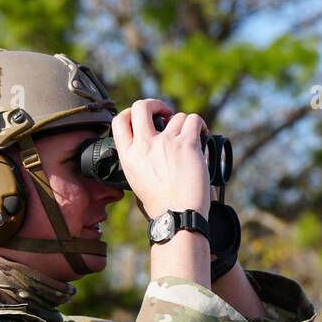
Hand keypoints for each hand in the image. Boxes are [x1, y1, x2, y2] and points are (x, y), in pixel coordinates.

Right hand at [110, 99, 210, 221]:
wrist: (178, 215)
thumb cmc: (160, 204)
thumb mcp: (137, 180)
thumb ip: (138, 159)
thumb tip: (148, 144)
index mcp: (128, 156)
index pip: (119, 120)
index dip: (131, 113)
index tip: (143, 118)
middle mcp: (145, 145)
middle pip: (141, 106)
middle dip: (154, 105)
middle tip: (164, 114)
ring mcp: (165, 143)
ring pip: (175, 116)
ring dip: (183, 124)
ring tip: (188, 138)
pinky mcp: (187, 144)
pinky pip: (194, 120)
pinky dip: (200, 125)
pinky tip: (201, 134)